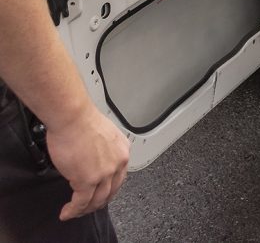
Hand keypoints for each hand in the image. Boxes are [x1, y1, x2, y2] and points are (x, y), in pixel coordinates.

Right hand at [45, 105, 129, 219]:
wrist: (72, 117)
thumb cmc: (80, 120)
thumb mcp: (102, 136)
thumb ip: (102, 151)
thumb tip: (92, 160)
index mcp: (122, 150)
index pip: (119, 177)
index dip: (108, 189)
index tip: (100, 193)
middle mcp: (118, 162)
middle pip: (111, 191)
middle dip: (98, 202)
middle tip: (88, 207)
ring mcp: (104, 173)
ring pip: (98, 200)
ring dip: (86, 209)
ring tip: (76, 211)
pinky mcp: (87, 180)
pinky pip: (81, 202)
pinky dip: (74, 210)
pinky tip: (67, 212)